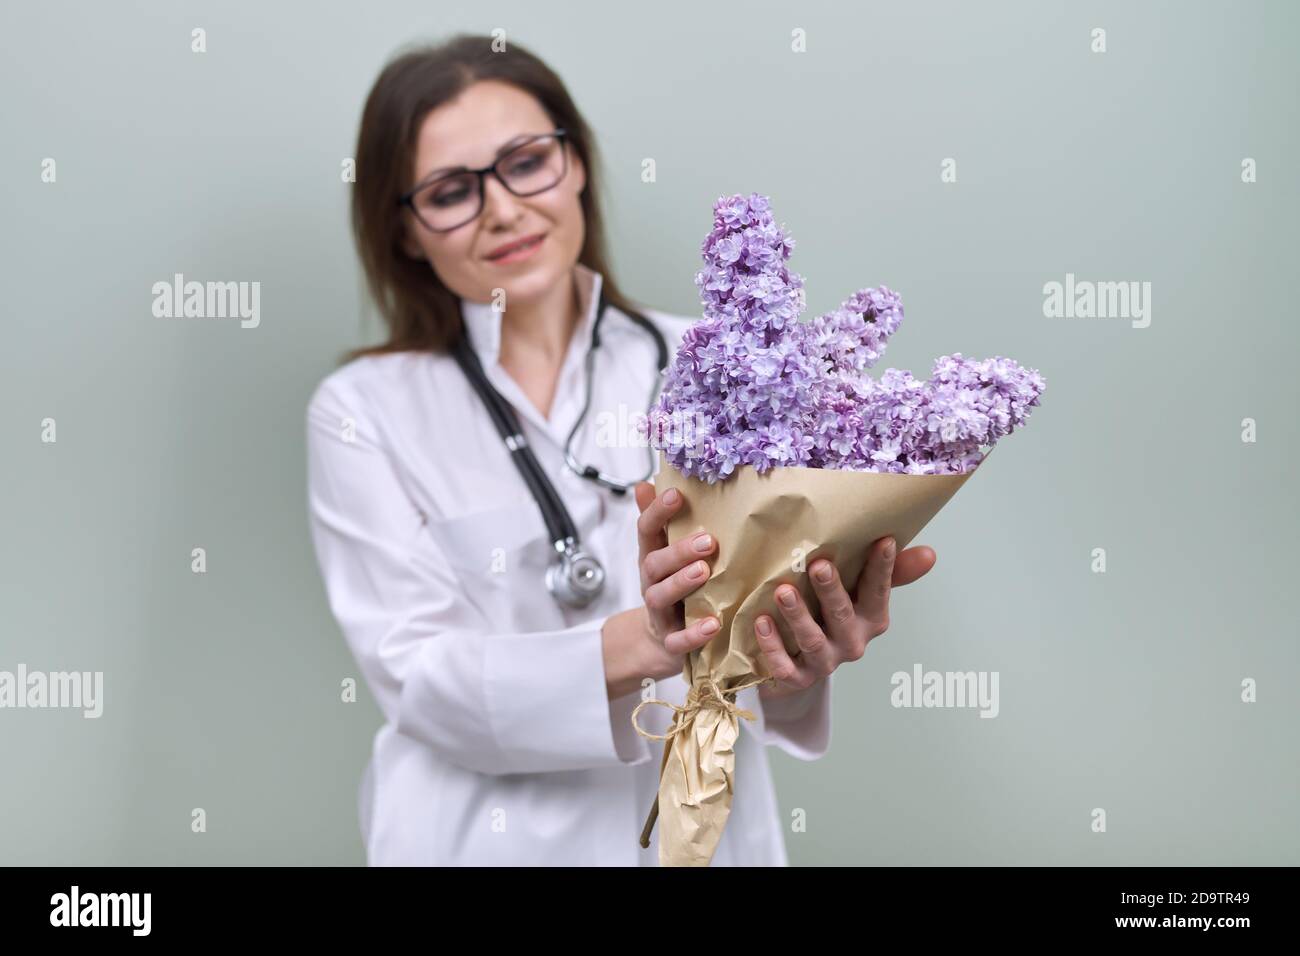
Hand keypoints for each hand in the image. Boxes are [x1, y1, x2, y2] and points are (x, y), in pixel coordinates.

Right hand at [630, 481, 721, 680]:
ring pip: (661, 597)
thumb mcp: (664, 552)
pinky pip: (678, 640)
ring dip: (681, 584)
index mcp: (651, 557)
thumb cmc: (671, 586)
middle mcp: (651, 582)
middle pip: (655, 563)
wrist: (660, 640)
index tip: (677, 495)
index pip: (647, 530)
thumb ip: (658, 521)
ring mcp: (659, 613)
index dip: (658, 512)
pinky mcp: (670, 642)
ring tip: (704, 572)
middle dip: (679, 551)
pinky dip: (693, 634)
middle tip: (708, 541)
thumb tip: (646, 482)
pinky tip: (712, 625)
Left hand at [754, 537, 936, 701]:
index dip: (883, 567)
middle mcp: (852, 642)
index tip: (883, 541)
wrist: (802, 662)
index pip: (879, 590)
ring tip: (783, 592)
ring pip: (813, 641)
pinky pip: (786, 667)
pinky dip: (773, 647)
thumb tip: (929, 554)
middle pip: (842, 615)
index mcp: (871, 618)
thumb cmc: (834, 616)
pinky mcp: (799, 678)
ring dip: (798, 616)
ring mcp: (826, 661)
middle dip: (831, 590)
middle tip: (819, 565)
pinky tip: (761, 622)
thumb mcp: (862, 593)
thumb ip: (891, 574)